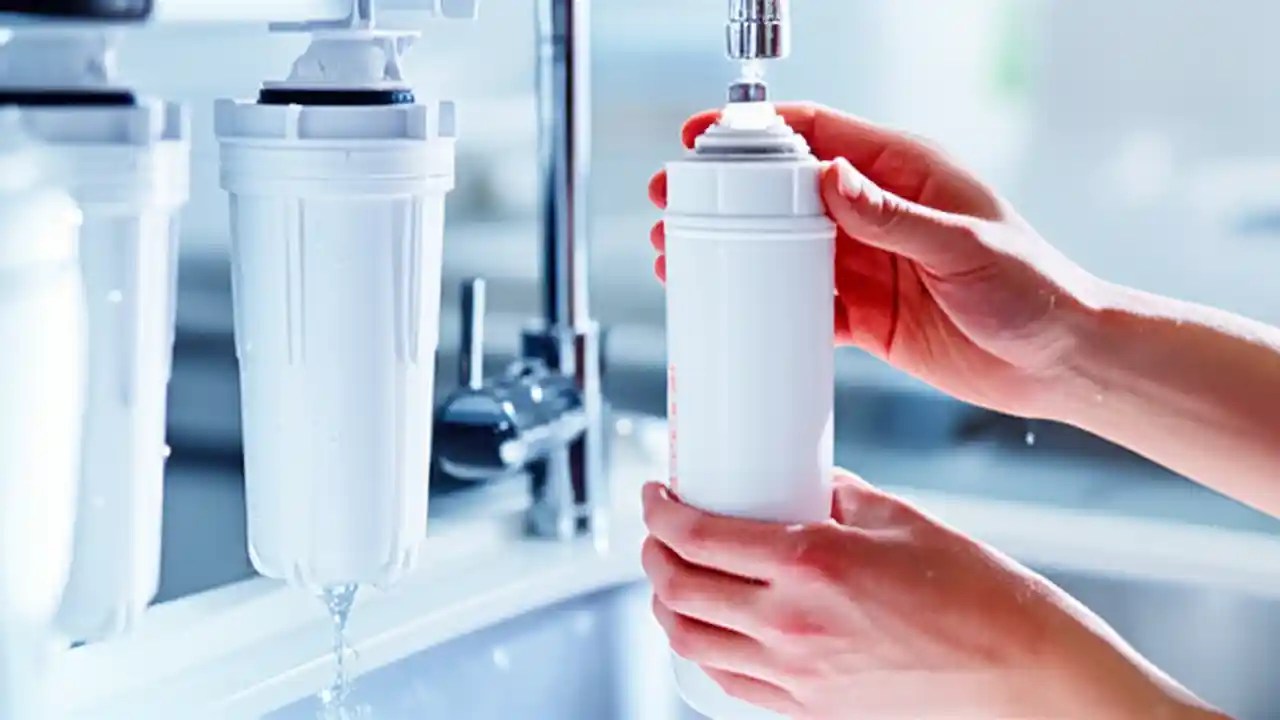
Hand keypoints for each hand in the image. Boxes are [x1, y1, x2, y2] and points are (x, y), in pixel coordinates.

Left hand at [641, 476, 1225, 719]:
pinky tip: (714, 628)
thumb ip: (836, 496)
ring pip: (692, 643)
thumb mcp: (902, 520)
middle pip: (679, 591)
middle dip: (652, 555)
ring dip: (666, 605)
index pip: (699, 536)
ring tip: (672, 577)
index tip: (657, 495)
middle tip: (657, 531)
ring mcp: (798, 676)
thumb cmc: (982, 598)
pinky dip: (706, 651)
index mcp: (812, 564)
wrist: (1026, 678)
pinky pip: (731, 682)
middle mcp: (792, 624)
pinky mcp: (811, 711)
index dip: (661, 512)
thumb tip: (798, 482)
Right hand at [648, 103, 1104, 417]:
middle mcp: (879, 214)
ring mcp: (870, 265)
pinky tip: (735, 313)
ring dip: (736, 256)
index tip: (703, 140)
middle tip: (674, 210)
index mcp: (905, 174)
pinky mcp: (868, 316)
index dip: (756, 134)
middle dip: (726, 199)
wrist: (1062, 363)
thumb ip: (893, 216)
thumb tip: (829, 177)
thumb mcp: (964, 245)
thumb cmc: (1036, 289)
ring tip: (684, 263)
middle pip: (786, 193)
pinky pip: (805, 306)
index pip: (818, 135)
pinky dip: (769, 309)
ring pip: (785, 251)